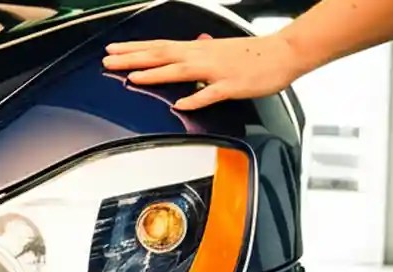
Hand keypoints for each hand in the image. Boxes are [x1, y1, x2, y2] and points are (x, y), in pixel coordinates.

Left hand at [102, 33, 309, 109]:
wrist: (284, 53)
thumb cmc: (253, 55)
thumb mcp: (218, 52)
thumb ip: (197, 56)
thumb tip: (180, 57)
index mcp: (198, 49)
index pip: (159, 46)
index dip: (134, 48)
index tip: (112, 50)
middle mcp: (203, 56)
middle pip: (161, 55)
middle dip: (133, 58)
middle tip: (107, 61)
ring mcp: (216, 70)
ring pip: (180, 70)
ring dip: (155, 73)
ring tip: (132, 77)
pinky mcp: (233, 85)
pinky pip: (212, 93)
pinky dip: (196, 97)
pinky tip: (181, 104)